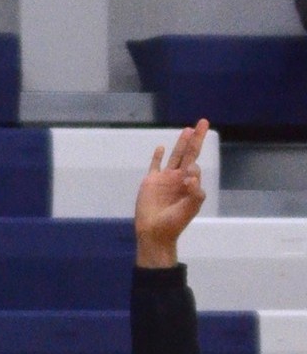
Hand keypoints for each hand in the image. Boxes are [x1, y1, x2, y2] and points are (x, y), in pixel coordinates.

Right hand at [135, 119, 208, 268]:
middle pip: (189, 153)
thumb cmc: (174, 222)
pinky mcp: (151, 181)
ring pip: (175, 155)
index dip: (193, 167)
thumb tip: (191, 177)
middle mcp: (179, 177)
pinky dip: (158, 156)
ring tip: (188, 129)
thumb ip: (195, 193)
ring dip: (181, 142)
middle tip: (203, 122)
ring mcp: (165, 178)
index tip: (187, 180)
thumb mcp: (190, 209)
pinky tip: (161, 148)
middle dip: (196, 139)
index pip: (195, 166)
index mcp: (190, 183)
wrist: (154, 231)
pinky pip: (155, 165)